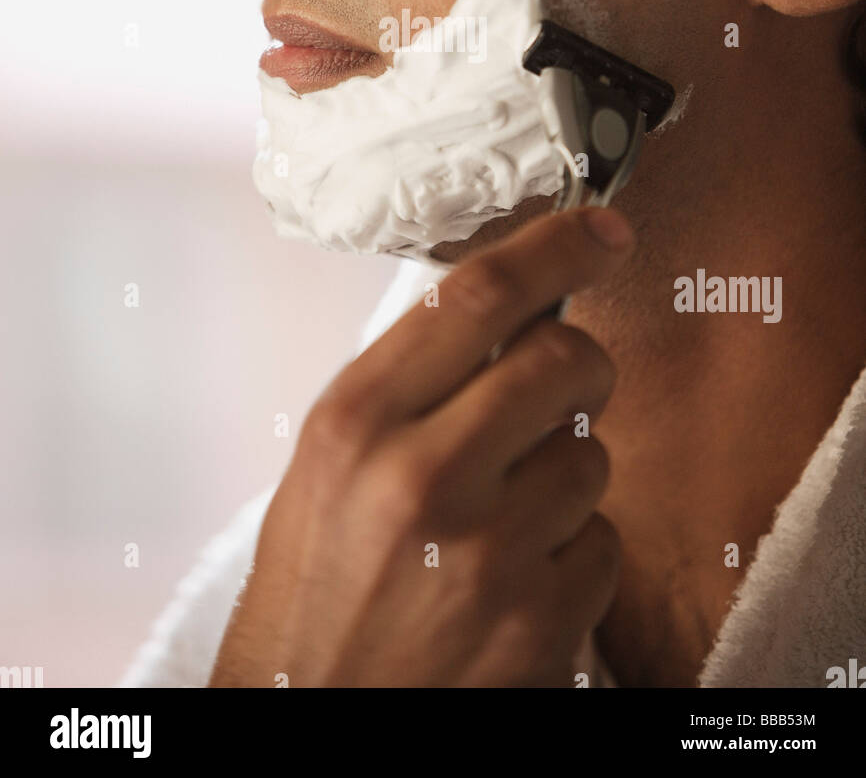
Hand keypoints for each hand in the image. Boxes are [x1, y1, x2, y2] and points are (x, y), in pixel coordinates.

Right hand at [209, 204, 633, 687]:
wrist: (310, 720)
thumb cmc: (313, 593)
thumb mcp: (327, 465)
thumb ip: (411, 385)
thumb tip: (513, 311)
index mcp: (357, 422)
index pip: (480, 295)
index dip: (557, 247)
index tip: (603, 231)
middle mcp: (423, 477)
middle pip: (565, 361)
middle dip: (580, 367)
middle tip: (559, 390)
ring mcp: (489, 554)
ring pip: (594, 458)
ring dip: (567, 476)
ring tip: (504, 519)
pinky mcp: (541, 624)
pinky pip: (603, 544)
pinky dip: (573, 555)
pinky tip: (516, 581)